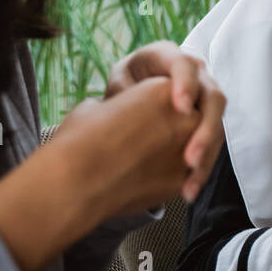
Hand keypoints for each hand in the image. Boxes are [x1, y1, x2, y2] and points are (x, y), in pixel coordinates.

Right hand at [0, 76, 200, 270]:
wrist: (74, 182)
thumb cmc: (78, 140)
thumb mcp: (97, 107)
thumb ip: (120, 107)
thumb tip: (112, 114)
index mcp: (164, 88)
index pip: (176, 95)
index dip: (163, 109)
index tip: (145, 121)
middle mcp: (184, 117)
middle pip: (193, 121)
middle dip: (179, 131)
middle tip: (151, 144)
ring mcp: (187, 150)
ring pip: (196, 150)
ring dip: (182, 155)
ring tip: (147, 164)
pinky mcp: (182, 181)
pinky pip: (187, 177)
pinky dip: (175, 179)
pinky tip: (149, 181)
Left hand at [106, 40, 225, 202]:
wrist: (131, 99)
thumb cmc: (122, 87)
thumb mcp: (118, 83)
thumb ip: (125, 92)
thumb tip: (129, 109)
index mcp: (169, 57)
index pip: (185, 65)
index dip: (186, 85)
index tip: (181, 108)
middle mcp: (195, 76)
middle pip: (213, 98)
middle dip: (205, 130)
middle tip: (190, 158)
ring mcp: (204, 100)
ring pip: (218, 125)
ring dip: (207, 156)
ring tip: (191, 184)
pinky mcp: (206, 124)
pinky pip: (212, 145)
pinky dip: (202, 169)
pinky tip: (188, 189)